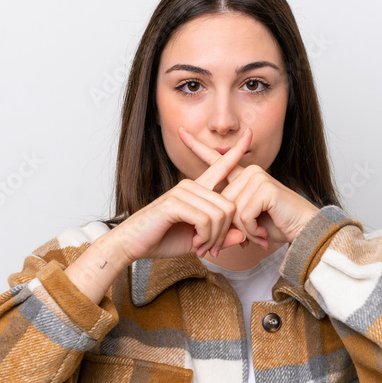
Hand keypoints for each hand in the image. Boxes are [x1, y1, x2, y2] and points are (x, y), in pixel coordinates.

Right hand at [107, 131, 261, 262]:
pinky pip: (206, 220)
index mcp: (197, 189)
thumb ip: (219, 237)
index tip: (250, 133)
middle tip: (212, 249)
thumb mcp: (198, 241)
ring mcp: (182, 191)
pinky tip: (196, 244)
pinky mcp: (174, 202)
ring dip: (215, 238)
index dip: (236, 151)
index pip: (221, 166)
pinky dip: (206, 237)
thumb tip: (241, 235)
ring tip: (203, 248)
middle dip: (225, 233)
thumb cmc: (161, 240)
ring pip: (220, 214)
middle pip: (229, 205)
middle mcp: (191, 185)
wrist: (131, 245)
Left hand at [177, 125, 319, 245]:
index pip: (216, 161)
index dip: (197, 147)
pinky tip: (263, 233)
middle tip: (240, 243)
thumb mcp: (247, 222)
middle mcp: (249, 172)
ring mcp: (256, 177)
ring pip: (231, 212)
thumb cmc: (278, 225)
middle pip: (221, 203)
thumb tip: (209, 232)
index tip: (180, 132)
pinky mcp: (264, 188)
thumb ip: (229, 217)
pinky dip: (251, 231)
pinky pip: (243, 216)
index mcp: (242, 176)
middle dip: (227, 230)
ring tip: (259, 235)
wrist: (305, 230)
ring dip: (244, 232)